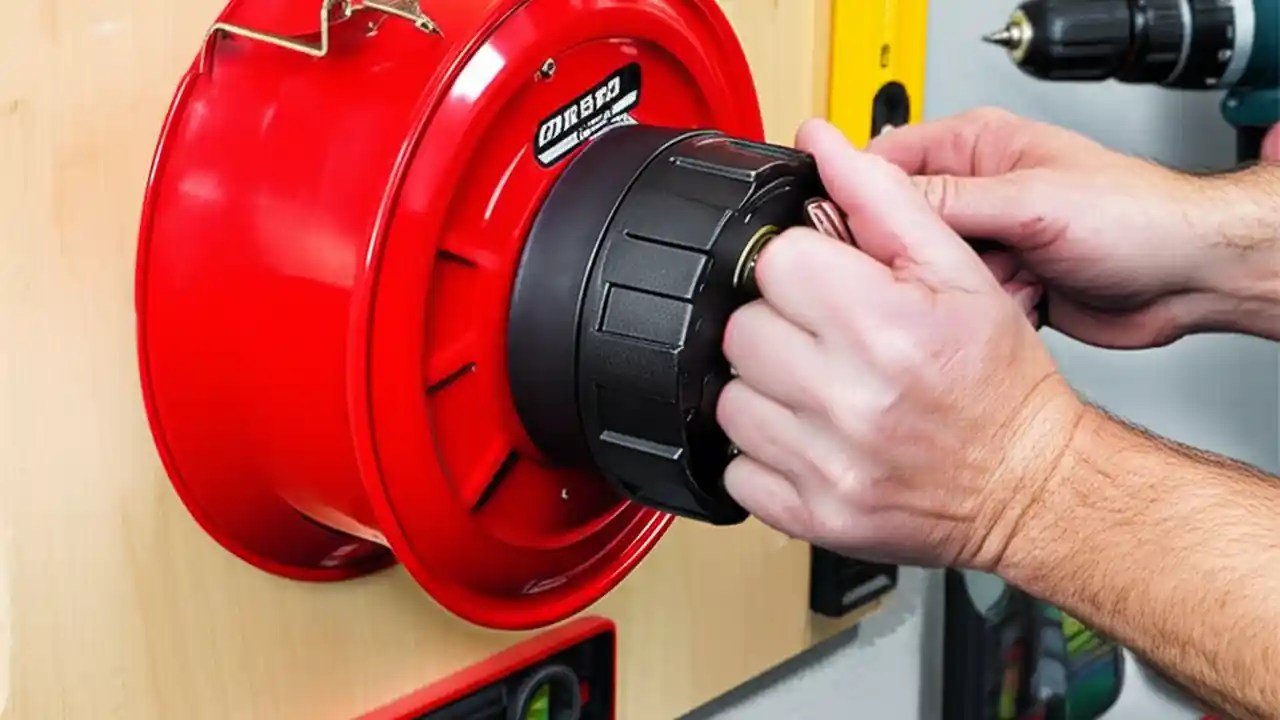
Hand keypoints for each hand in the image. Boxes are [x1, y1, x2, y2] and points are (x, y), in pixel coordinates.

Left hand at [717, 119, 1085, 568]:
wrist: (1031, 484)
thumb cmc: (1000, 383)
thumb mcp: (958, 271)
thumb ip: (879, 199)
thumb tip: (821, 142)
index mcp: (883, 326)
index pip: (774, 264)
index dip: (796, 267)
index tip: (822, 284)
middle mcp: (850, 399)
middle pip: (741, 331)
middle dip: (776, 326)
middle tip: (823, 338)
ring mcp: (827, 464)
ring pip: (730, 400)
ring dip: (762, 389)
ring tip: (816, 388)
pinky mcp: (812, 515)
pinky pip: (737, 470)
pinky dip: (760, 453)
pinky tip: (805, 435)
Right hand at [868, 108, 1278, 347]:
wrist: (1188, 278)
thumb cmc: (1135, 216)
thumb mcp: (1029, 201)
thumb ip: (948, 199)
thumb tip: (874, 197)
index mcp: (977, 148)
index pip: (887, 162)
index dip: (856, 196)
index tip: (843, 232)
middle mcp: (977, 193)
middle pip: (901, 228)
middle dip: (918, 258)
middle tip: (947, 269)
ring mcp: (989, 241)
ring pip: (929, 274)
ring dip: (958, 289)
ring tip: (1007, 281)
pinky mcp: (1001, 284)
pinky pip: (960, 305)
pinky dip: (982, 312)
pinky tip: (1020, 302)